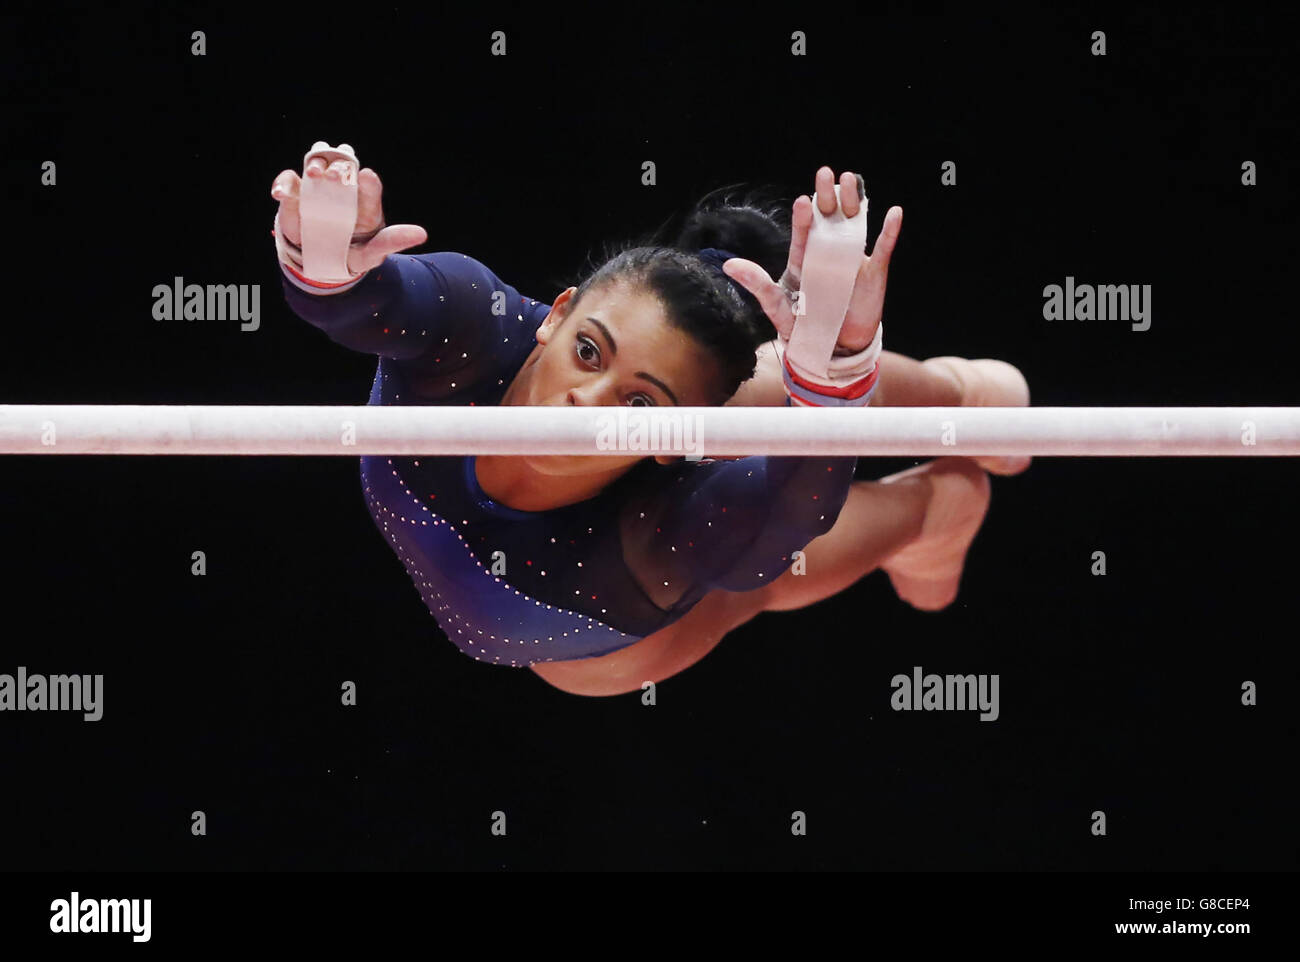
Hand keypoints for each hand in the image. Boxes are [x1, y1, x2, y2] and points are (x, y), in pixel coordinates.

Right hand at [270, 142, 427, 275]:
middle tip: (336, 173)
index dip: (368, 182)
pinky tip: (280, 193)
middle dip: (341, 163)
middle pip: (343, 164)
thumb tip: (422, 234)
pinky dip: (284, 184)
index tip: (367, 177)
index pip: (369, 186)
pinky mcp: (295, 195)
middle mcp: (343, 188)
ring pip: (317, 162)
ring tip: (315, 173)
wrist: (321, 261)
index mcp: (365, 200)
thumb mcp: (373, 252)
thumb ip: (393, 241)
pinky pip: (289, 182)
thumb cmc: (353, 253)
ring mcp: (319, 188)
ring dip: (316, 162)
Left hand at [722, 166, 902, 352]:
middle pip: (828, 218)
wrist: (834, 349)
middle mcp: (827, 252)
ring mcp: (852, 259)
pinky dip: (889, 231)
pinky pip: (882, 248)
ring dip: (854, 202)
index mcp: (804, 259)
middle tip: (825, 174)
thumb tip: (729, 265)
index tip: (803, 201)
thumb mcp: (778, 308)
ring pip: (854, 224)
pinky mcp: (873, 271)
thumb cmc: (803, 327)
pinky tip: (893, 213)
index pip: (803, 233)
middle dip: (826, 196)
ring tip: (851, 180)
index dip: (803, 218)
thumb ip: (758, 285)